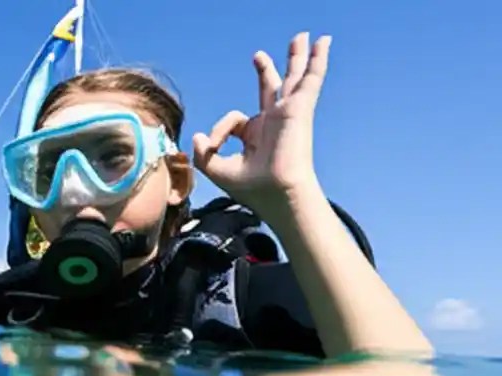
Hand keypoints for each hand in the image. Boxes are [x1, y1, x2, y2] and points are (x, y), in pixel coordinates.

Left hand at [192, 33, 330, 214]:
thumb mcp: (217, 169)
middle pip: (272, 88)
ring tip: (302, 36)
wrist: (277, 194)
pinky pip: (311, 79)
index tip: (213, 142)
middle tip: (259, 56)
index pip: (234, 120)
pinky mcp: (299, 108)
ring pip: (294, 78)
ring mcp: (288, 113)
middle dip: (266, 71)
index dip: (220, 130)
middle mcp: (274, 122)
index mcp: (256, 135)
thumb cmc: (253, 189)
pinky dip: (318, 60)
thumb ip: (203, 153)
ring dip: (297, 57)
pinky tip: (323, 42)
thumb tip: (197, 136)